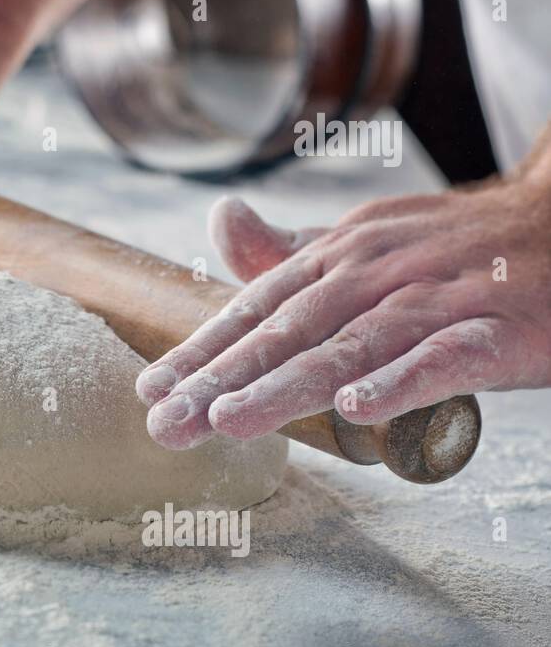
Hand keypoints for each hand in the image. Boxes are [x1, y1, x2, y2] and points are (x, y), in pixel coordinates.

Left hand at [135, 182, 550, 448]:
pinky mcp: (496, 329)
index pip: (256, 307)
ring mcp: (435, 298)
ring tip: (227, 421)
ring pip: (349, 347)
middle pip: (287, 332)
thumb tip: (221, 222)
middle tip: (166, 424)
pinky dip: (400, 381)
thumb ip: (291, 250)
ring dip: (285, 386)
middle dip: (220, 380)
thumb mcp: (365, 239)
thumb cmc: (453, 246)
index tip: (150, 390)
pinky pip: (443, 358)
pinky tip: (356, 410)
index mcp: (338, 255)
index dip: (202, 350)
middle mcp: (375, 272)